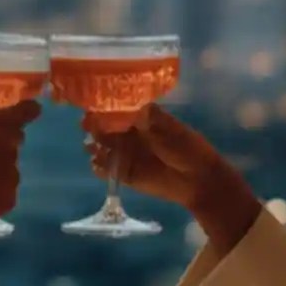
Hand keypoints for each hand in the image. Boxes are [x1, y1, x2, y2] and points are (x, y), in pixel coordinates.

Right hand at [85, 104, 261, 253]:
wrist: (197, 178)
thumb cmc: (186, 147)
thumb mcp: (170, 128)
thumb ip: (149, 118)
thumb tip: (129, 107)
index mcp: (139, 118)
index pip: (116, 110)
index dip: (104, 108)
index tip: (94, 107)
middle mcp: (128, 134)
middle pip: (104, 128)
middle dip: (94, 127)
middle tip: (87, 127)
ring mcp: (125, 154)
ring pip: (100, 148)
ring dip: (93, 147)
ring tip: (94, 148)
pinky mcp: (124, 174)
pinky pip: (105, 170)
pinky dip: (99, 168)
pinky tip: (99, 165)